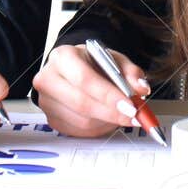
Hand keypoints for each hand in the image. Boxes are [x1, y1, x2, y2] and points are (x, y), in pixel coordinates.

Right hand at [33, 43, 150, 136]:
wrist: (75, 70)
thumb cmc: (93, 64)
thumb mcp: (114, 60)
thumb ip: (130, 72)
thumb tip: (141, 89)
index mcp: (62, 56)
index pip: (84, 79)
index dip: (109, 95)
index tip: (130, 106)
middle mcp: (48, 78)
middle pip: (81, 103)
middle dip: (112, 113)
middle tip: (133, 116)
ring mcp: (47, 101)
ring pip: (82, 121)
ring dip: (108, 122)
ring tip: (122, 114)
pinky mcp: (52, 119)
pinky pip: (80, 132)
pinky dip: (100, 129)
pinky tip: (108, 119)